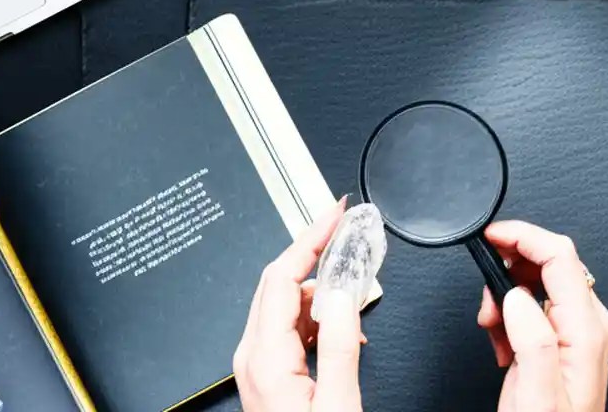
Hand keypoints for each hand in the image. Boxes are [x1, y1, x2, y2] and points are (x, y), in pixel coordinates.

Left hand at [233, 198, 363, 411]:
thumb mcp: (339, 401)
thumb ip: (342, 343)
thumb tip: (345, 292)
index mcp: (264, 358)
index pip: (280, 276)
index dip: (310, 238)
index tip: (335, 214)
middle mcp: (252, 357)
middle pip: (278, 282)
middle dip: (315, 252)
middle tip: (347, 230)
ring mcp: (257, 365)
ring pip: (285, 303)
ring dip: (319, 286)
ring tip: (355, 278)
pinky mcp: (268, 373)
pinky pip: (289, 326)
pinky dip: (317, 314)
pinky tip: (343, 321)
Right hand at [478, 221, 607, 411]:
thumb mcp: (535, 392)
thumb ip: (531, 338)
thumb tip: (518, 295)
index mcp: (586, 329)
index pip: (560, 254)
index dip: (523, 236)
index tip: (492, 236)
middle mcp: (588, 324)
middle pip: (550, 261)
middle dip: (509, 268)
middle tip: (487, 299)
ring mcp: (577, 331)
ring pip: (539, 280)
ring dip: (506, 292)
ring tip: (492, 325)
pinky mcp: (562, 339)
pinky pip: (534, 303)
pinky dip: (510, 311)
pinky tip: (502, 338)